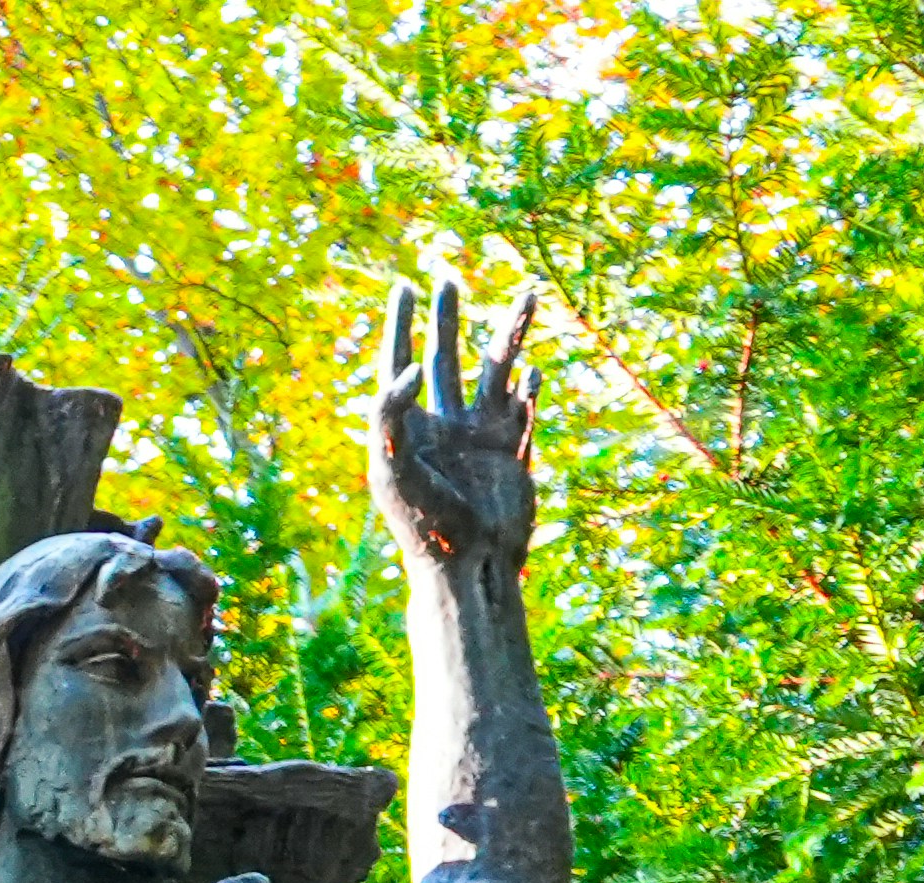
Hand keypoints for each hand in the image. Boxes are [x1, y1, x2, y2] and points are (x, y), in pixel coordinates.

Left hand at [371, 275, 538, 569]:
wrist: (468, 564)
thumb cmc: (422, 523)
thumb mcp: (392, 465)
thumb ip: (391, 412)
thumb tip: (413, 363)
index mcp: (408, 427)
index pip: (399, 363)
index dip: (400, 325)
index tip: (403, 286)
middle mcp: (444, 425)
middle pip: (446, 357)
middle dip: (446, 319)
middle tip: (446, 277)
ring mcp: (480, 437)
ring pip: (497, 371)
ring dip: (512, 333)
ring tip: (529, 293)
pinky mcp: (512, 452)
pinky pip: (523, 409)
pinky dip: (530, 389)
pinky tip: (533, 372)